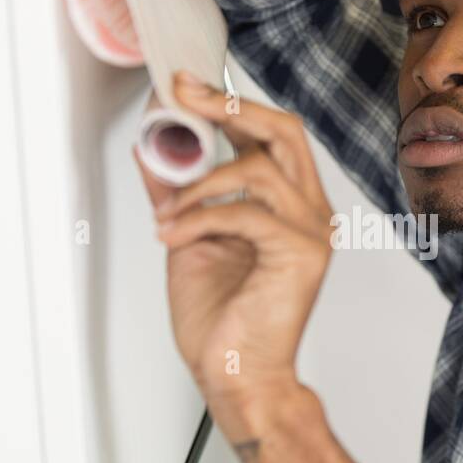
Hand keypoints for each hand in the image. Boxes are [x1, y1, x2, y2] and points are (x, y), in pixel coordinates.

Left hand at [134, 74, 334, 426]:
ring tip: (167, 216)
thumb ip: (178, 192)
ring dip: (199, 186)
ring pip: (258, 169)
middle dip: (229, 107)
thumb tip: (151, 147)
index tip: (183, 87)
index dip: (229, 105)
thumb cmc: (223, 321)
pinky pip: (244, 213)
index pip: (271, 135)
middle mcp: (309, 212)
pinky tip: (174, 237)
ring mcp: (312, 231)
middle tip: (182, 96)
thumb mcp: (188, 239)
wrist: (238, 375)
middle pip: (284, 130)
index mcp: (290, 206)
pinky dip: (200, 219)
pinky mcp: (302, 253)